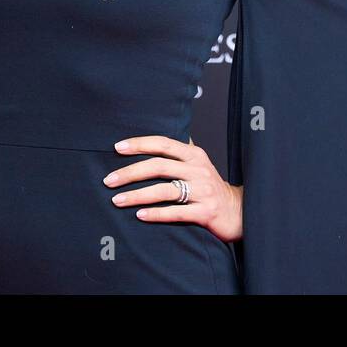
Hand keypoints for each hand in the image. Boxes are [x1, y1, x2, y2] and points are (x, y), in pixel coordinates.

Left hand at [104, 135, 242, 242]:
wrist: (238, 211)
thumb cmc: (210, 187)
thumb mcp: (199, 164)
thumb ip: (181, 150)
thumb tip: (163, 131)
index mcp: (194, 155)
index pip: (163, 144)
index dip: (140, 144)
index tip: (117, 148)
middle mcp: (199, 170)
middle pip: (159, 166)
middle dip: (130, 172)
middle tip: (109, 180)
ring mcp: (203, 191)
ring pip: (164, 190)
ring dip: (137, 195)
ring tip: (117, 200)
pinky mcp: (206, 212)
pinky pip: (176, 212)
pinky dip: (156, 214)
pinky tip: (139, 215)